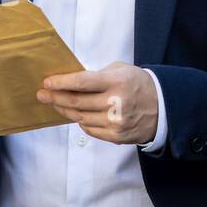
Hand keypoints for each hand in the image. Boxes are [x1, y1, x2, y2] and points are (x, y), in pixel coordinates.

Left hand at [36, 61, 157, 144]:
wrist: (164, 107)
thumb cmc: (138, 83)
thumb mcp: (121, 70)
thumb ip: (97, 75)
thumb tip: (70, 81)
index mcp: (116, 82)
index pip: (81, 82)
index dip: (61, 83)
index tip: (46, 83)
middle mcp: (116, 104)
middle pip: (76, 102)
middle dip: (55, 97)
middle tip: (42, 94)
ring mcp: (116, 123)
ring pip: (80, 117)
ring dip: (64, 110)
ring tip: (55, 103)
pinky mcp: (117, 136)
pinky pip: (90, 130)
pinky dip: (80, 121)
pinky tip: (75, 114)